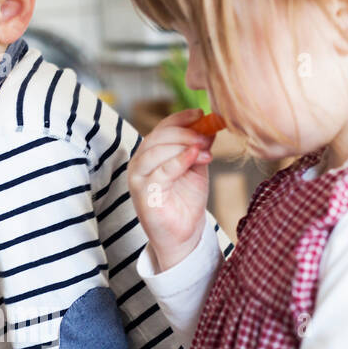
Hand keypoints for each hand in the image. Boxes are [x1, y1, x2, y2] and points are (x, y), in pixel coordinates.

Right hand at [127, 107, 213, 269]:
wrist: (184, 235)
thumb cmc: (186, 201)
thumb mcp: (195, 167)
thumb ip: (198, 147)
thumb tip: (209, 124)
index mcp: (149, 155)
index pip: (161, 129)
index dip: (180, 118)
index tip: (201, 114)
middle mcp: (139, 164)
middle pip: (158, 137)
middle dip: (185, 132)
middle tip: (207, 134)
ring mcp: (138, 180)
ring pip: (156, 151)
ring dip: (184, 144)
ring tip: (205, 149)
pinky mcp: (144, 195)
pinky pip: (161, 172)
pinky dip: (179, 160)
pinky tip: (197, 156)